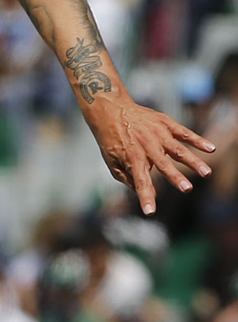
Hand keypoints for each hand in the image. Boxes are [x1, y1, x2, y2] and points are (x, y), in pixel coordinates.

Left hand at [85, 93, 213, 214]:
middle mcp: (146, 146)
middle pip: (163, 165)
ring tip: (206, 173)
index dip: (146, 197)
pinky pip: (184, 132)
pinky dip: (198, 140)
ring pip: (178, 149)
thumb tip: (142, 193)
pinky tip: (210, 149)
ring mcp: (157, 134)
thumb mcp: (112, 162)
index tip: (150, 212)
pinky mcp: (165, 123)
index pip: (140, 182)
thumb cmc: (111, 140)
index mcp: (132, 159)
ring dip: (193, 161)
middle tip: (187, 188)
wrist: (111, 110)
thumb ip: (127, 178)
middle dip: (175, 177)